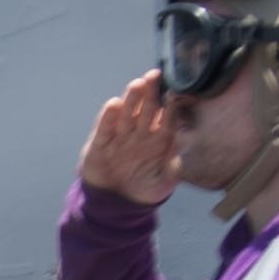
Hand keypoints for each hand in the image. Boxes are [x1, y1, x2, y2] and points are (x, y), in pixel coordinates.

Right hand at [78, 70, 177, 207]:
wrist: (117, 204)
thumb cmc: (145, 188)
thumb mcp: (165, 180)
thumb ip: (172, 164)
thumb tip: (178, 144)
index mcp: (158, 139)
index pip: (166, 118)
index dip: (170, 104)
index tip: (175, 89)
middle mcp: (139, 133)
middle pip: (146, 110)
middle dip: (151, 93)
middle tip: (155, 75)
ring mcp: (119, 137)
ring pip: (127, 114)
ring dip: (131, 99)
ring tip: (137, 85)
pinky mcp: (100, 144)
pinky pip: (105, 130)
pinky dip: (108, 118)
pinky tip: (113, 105)